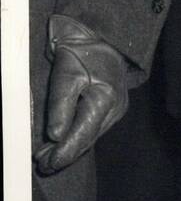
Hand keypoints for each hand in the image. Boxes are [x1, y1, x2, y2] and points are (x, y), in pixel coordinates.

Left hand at [33, 15, 129, 173]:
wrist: (102, 35)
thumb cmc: (81, 48)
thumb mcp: (65, 71)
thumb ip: (61, 104)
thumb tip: (55, 135)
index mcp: (105, 99)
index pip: (82, 133)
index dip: (65, 151)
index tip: (49, 163)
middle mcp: (114, 109)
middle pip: (87, 140)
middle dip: (65, 154)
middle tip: (44, 166)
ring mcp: (115, 110)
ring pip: (90, 137)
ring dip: (70, 148)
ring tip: (49, 159)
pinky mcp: (112, 108)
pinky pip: (93, 129)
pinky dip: (78, 138)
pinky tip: (64, 144)